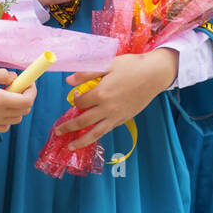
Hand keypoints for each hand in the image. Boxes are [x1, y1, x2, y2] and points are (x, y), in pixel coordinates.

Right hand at [0, 68, 36, 132]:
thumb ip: (1, 75)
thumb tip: (15, 78)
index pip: (27, 101)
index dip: (32, 91)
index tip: (28, 82)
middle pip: (24, 110)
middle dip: (26, 97)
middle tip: (16, 86)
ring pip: (17, 118)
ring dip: (18, 107)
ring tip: (6, 95)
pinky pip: (5, 126)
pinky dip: (8, 118)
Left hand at [56, 50, 178, 150]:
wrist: (155, 74)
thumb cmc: (132, 66)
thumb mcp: (108, 65)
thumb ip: (87, 73)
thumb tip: (69, 81)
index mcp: (101, 93)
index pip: (80, 102)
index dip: (75, 99)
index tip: (76, 96)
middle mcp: (107, 108)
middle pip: (83, 121)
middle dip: (68, 127)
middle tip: (57, 132)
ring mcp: (117, 116)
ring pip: (96, 133)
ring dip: (81, 141)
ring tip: (71, 147)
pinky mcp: (125, 119)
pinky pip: (108, 130)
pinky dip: (98, 135)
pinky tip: (92, 136)